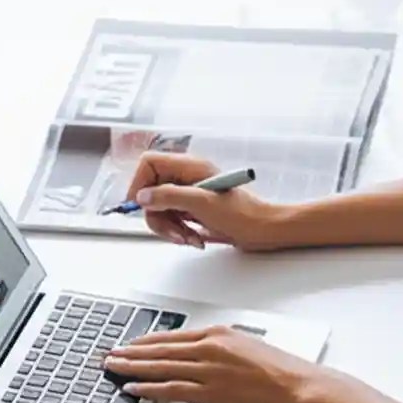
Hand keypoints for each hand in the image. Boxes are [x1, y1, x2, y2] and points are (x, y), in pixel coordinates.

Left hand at [104, 325, 323, 402]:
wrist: (299, 387)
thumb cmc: (283, 371)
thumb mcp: (251, 348)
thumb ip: (226, 349)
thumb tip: (210, 353)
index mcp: (221, 334)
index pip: (174, 336)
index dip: (148, 340)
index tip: (132, 343)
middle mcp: (211, 347)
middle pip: (161, 349)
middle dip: (132, 352)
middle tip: (111, 353)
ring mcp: (209, 370)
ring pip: (160, 366)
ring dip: (133, 367)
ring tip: (114, 368)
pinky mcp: (210, 393)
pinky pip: (171, 388)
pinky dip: (148, 388)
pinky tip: (134, 389)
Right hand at [125, 152, 289, 250]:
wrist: (263, 230)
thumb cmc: (242, 213)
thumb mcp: (202, 203)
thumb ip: (169, 196)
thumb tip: (143, 196)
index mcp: (189, 167)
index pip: (149, 164)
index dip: (140, 183)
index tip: (141, 205)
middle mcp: (186, 178)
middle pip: (150, 192)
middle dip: (158, 216)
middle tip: (175, 232)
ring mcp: (189, 195)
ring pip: (159, 210)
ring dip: (169, 229)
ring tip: (189, 237)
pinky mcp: (193, 210)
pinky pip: (171, 220)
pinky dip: (178, 232)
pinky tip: (195, 238)